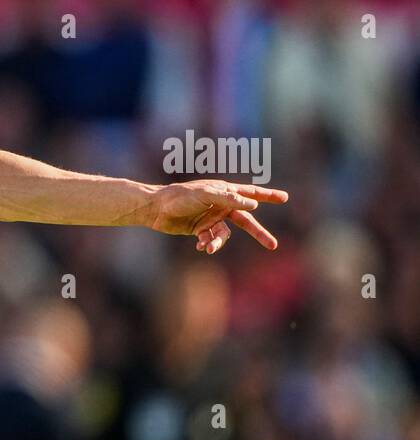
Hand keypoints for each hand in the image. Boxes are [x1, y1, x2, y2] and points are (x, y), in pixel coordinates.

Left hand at [147, 180, 288, 253]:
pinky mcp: (200, 229)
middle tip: (273, 245)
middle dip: (258, 232)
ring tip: (207, 247)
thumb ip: (229, 199)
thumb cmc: (179, 197)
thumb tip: (253, 205)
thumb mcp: (205, 195)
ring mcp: (211, 218)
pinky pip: (211, 240)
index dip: (267, 196)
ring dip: (218, 242)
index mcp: (224, 192)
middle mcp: (220, 205)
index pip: (251, 193)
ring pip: (225, 235)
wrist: (155, 209)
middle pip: (245, 220)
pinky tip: (200, 246)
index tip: (285, 198)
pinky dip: (208, 244)